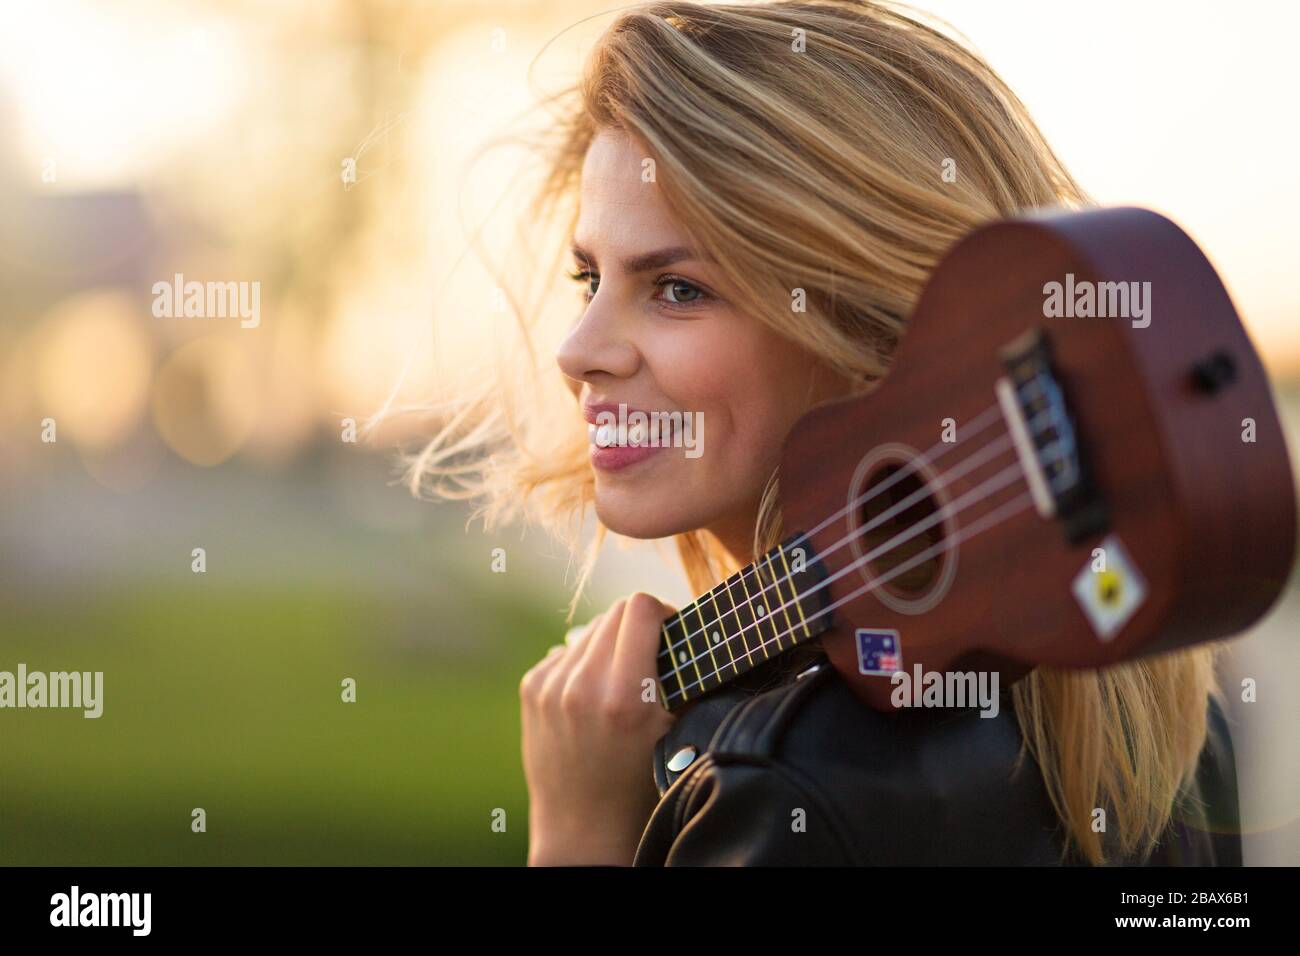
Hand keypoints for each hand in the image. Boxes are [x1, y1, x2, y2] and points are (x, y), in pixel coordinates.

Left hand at [520, 593, 676, 865]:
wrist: (582, 832)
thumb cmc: (639, 787)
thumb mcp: (674, 734)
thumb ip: (679, 678)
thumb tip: (680, 628)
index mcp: (624, 696)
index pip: (639, 608)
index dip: (662, 613)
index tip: (672, 634)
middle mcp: (581, 685)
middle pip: (616, 612)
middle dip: (639, 628)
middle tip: (652, 658)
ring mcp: (550, 686)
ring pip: (592, 630)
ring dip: (612, 645)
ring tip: (622, 684)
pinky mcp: (532, 688)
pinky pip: (569, 651)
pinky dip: (586, 663)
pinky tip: (594, 697)